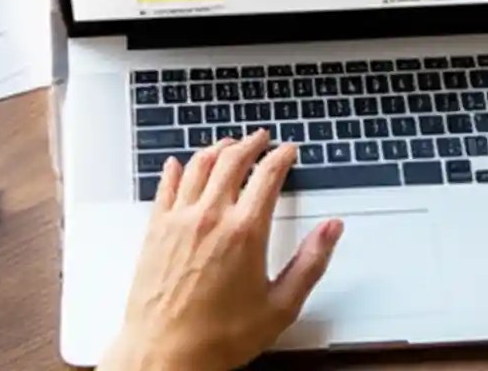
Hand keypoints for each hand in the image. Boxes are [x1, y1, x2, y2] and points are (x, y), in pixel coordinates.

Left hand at [100, 130, 343, 370]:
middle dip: (250, 143)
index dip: (282, 156)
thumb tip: (332, 230)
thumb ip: (311, 263)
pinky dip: (175, 169)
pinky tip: (177, 164)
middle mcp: (210, 217)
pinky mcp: (154, 231)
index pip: (268, 175)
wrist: (165, 355)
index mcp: (245, 231)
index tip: (288, 151)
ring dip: (216, 149)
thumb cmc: (218, 338)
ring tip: (227, 144)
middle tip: (260, 138)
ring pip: (198, 166)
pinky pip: (165, 187)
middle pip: (232, 160)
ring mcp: (179, 221)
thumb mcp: (280, 306)